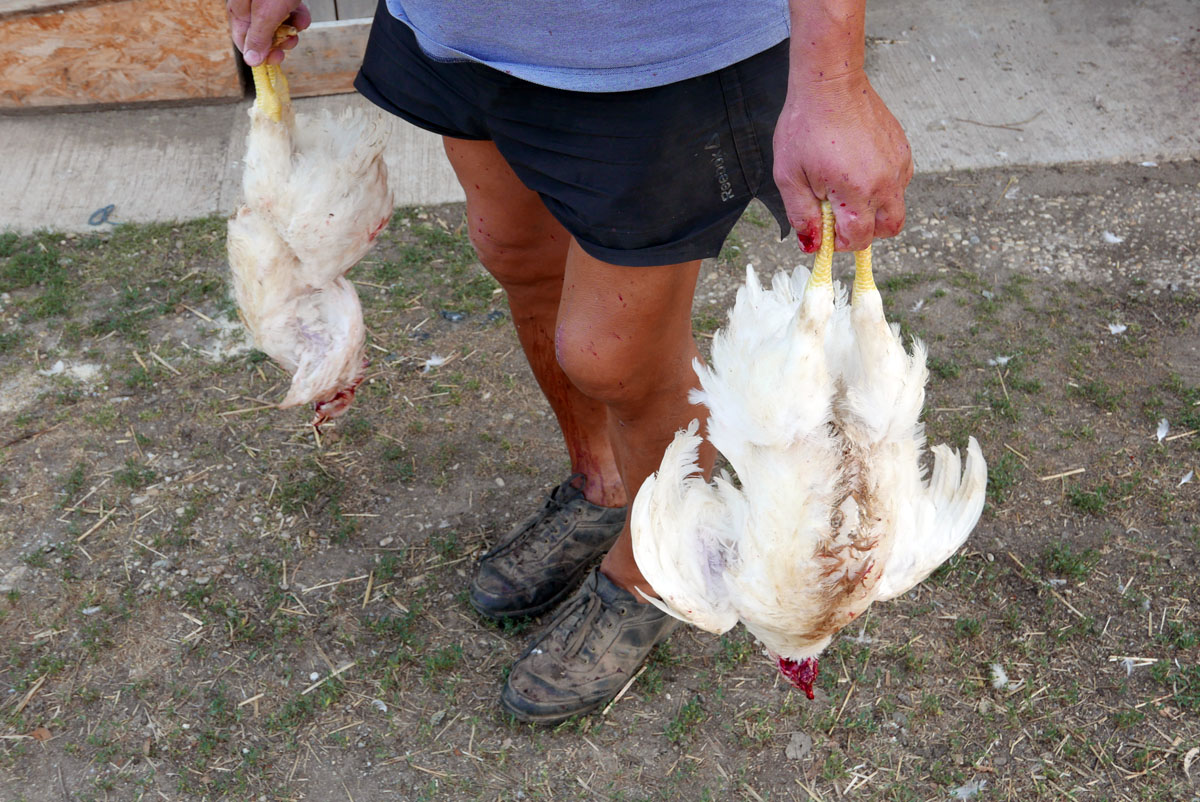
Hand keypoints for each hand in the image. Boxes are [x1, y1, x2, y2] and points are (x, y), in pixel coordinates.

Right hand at [227, 0, 311, 66]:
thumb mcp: (265, 14)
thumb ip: (258, 37)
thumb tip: (251, 61)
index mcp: (239, 12)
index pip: (243, 42)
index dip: (258, 54)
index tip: (272, 59)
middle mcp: (250, 8)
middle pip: (263, 37)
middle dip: (278, 43)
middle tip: (288, 43)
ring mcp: (266, 4)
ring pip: (278, 27)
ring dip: (290, 32)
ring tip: (297, 27)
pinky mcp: (282, 0)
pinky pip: (290, 15)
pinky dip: (298, 20)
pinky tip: (302, 17)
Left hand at [772, 71, 912, 251]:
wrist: (830, 84)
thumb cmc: (805, 125)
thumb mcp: (789, 176)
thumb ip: (802, 215)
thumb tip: (812, 243)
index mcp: (856, 192)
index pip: (859, 239)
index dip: (839, 242)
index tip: (825, 230)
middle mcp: (885, 182)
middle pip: (889, 229)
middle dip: (865, 231)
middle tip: (840, 216)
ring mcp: (898, 166)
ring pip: (896, 206)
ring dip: (874, 209)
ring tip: (846, 187)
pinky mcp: (903, 151)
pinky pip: (900, 183)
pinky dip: (882, 187)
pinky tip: (858, 170)